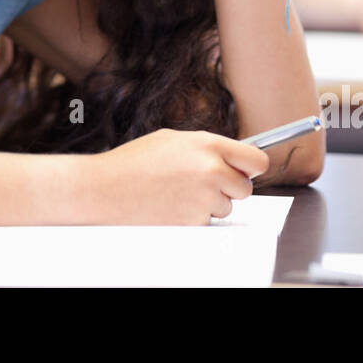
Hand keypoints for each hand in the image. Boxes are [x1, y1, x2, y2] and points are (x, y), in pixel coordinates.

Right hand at [84, 128, 269, 223]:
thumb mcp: (174, 140)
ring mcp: (204, 198)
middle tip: (205, 183)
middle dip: (230, 187)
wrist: (106, 189)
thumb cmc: (135, 162)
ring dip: (210, 203)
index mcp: (208, 145)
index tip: (248, 170)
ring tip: (179, 192)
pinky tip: (172, 205)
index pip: (256, 160)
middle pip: (245, 188)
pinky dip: (194, 217)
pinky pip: (207, 221)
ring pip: (226, 207)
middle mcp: (211, 171)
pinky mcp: (194, 222)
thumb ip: (207, 147)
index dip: (253, 167)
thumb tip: (232, 156)